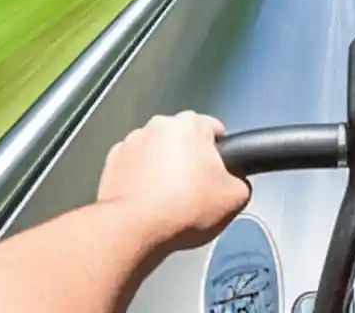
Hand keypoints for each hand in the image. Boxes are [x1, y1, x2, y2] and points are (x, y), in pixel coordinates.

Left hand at [97, 112, 248, 251]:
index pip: (215, 130)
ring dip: (163, 169)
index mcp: (191, 124)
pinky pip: (134, 167)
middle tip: (196, 192)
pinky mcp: (112, 163)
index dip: (221, 155)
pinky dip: (141, 180)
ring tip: (170, 201)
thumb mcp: (236, 198)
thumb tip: (235, 185)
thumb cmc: (182, 209)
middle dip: (190, 160)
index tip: (219, 174)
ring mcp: (132, 142)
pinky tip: (149, 202)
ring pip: (157, 152)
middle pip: (184, 140)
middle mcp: (159, 125)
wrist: (134, 230)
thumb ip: (241, 182)